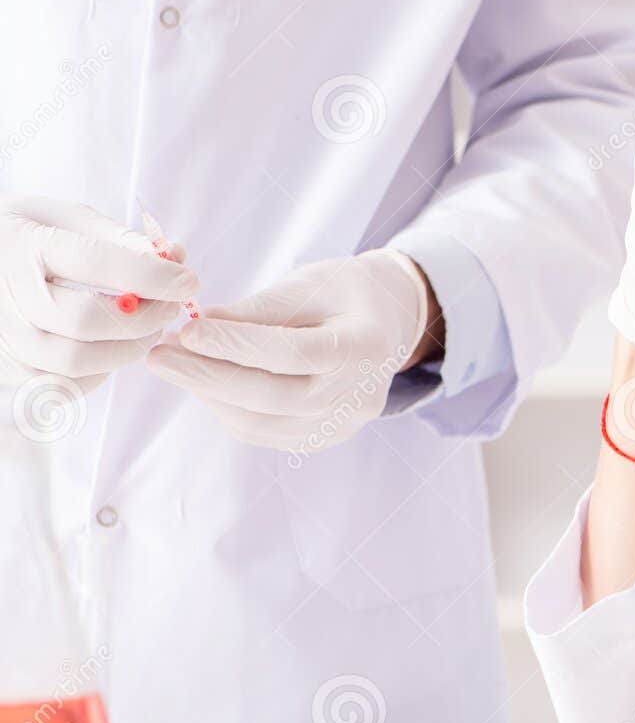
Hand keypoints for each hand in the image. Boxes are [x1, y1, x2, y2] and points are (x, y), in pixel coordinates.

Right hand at [0, 196, 197, 389]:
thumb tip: (175, 257)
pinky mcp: (3, 368)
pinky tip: (111, 347)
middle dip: (144, 318)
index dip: (151, 277)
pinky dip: (99, 372)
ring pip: (72, 362)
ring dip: (126, 349)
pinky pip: (59, 387)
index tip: (188, 281)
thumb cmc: (31, 235)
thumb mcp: (67, 218)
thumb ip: (120, 238)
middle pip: (84, 321)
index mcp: (20, 245)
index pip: (93, 264)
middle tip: (171, 307)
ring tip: (147, 329)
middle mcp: (1, 295)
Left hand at [146, 250, 428, 452]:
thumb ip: (256, 310)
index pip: (296, 352)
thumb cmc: (343, 293)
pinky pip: (265, 433)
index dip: (239, 344)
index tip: (189, 330)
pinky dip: (228, 410)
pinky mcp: (324, 438)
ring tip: (177, 364)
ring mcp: (345, 423)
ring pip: (263, 422)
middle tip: (161, 355)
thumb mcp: (306, 284)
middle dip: (210, 376)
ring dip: (211, 395)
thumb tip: (198, 328)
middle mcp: (361, 394)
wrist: (386, 322)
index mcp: (366, 346)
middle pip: (276, 396)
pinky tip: (206, 383)